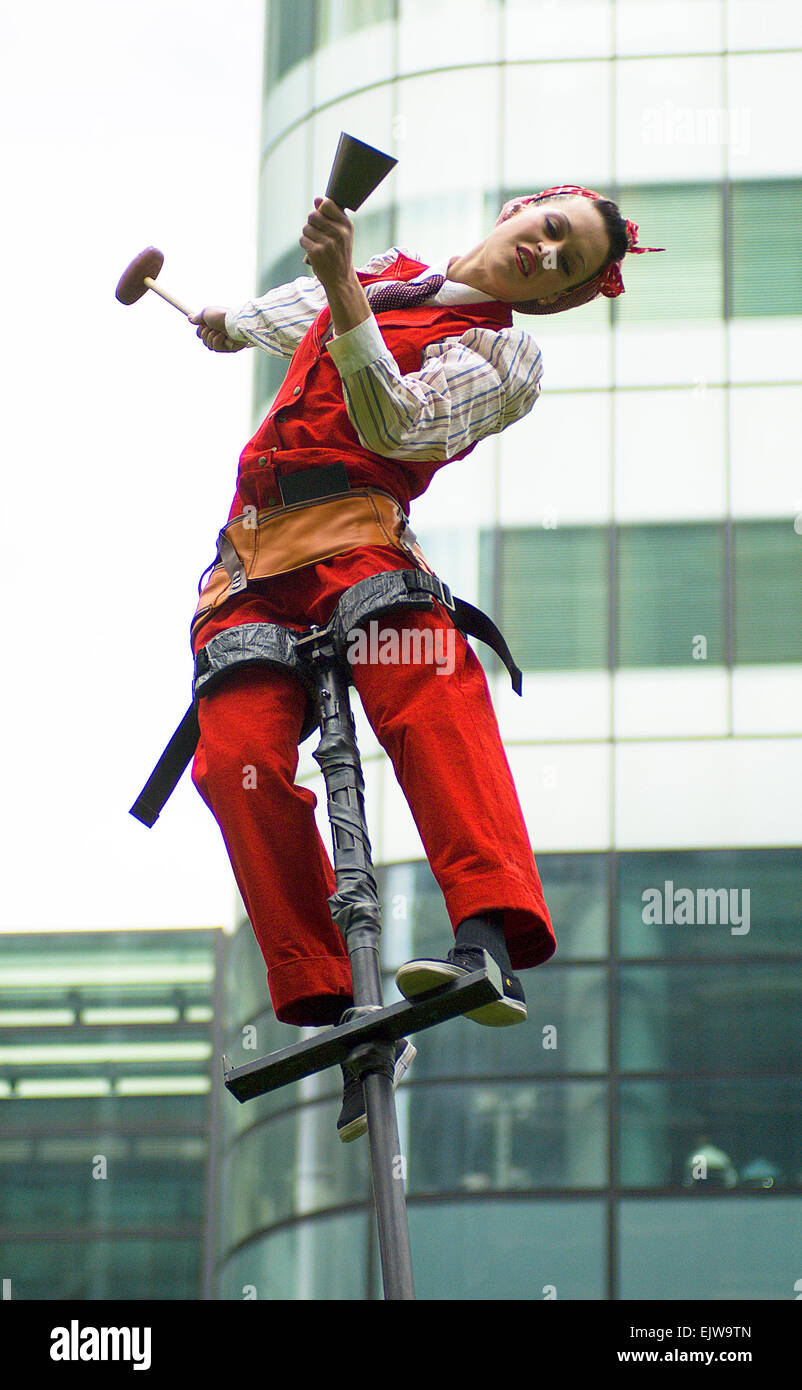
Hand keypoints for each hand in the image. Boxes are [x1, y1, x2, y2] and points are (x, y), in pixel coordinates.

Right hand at [188, 306, 247, 352]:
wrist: (233, 322)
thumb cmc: (221, 316)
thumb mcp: (206, 313)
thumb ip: (198, 317)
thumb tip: (190, 318)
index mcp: (215, 324)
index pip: (201, 332)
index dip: (200, 330)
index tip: (201, 325)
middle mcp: (219, 332)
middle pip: (203, 339)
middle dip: (205, 333)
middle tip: (210, 327)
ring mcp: (224, 341)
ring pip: (208, 345)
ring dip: (211, 336)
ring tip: (218, 331)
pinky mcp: (229, 348)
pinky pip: (216, 348)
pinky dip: (217, 341)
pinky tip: (223, 336)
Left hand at [300, 197, 370, 336]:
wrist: (341, 279)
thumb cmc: (340, 254)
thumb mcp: (341, 233)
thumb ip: (330, 215)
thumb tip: (317, 199)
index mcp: (346, 225)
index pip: (326, 204)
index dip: (321, 210)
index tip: (324, 220)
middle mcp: (339, 232)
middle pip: (313, 215)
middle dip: (312, 224)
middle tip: (318, 234)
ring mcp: (328, 243)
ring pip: (306, 228)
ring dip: (308, 235)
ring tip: (317, 244)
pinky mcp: (317, 252)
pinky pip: (302, 239)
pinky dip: (305, 245)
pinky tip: (314, 251)